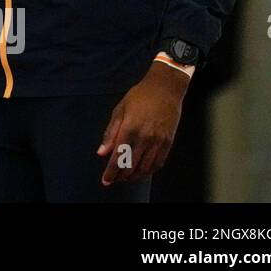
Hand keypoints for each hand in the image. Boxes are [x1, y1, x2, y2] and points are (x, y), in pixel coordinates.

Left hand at [97, 60, 189, 184]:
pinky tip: (142, 172)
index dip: (111, 172)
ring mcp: (158, 141)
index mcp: (129, 129)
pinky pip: (159, 163)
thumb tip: (102, 152)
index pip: (118, 157)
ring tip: (126, 178)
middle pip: (131, 166)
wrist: (164, 89)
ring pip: (146, 168)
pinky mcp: (168, 142)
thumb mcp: (119, 111)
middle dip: (121, 176)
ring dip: (135, 176)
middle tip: (114, 180)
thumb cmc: (139, 97)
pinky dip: (150, 171)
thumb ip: (110, 133)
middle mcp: (145, 138)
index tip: (105, 181)